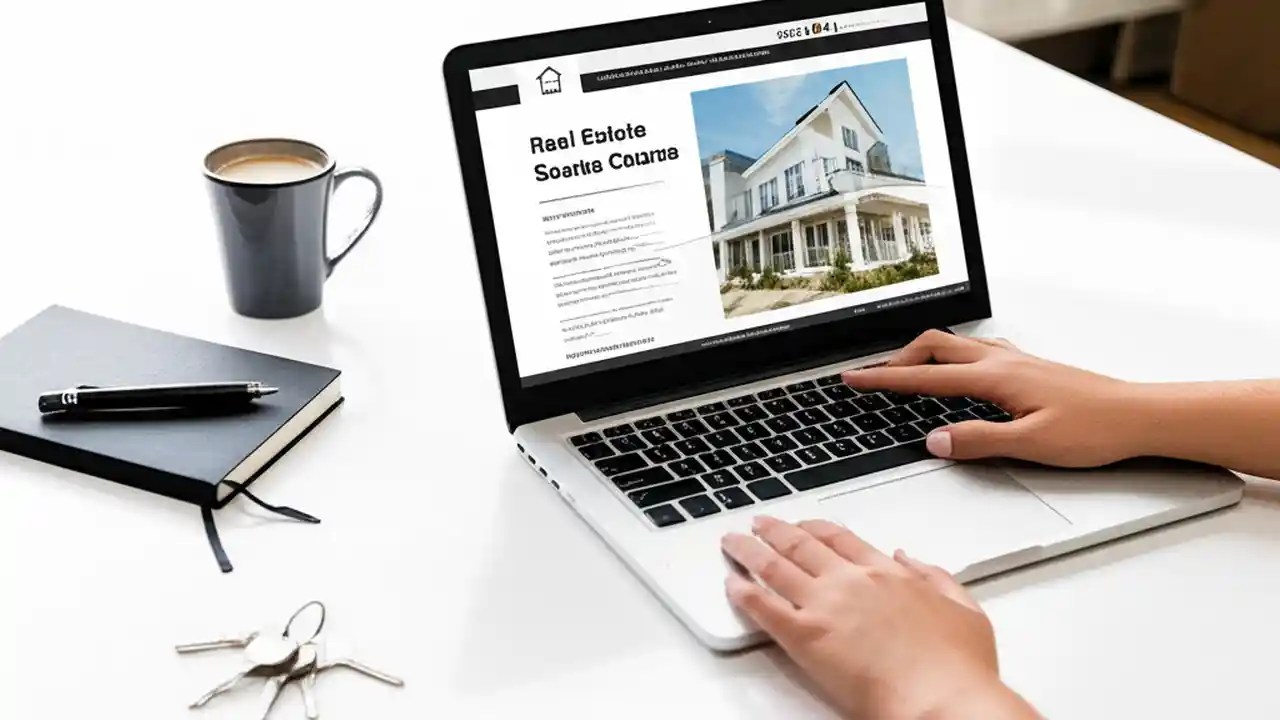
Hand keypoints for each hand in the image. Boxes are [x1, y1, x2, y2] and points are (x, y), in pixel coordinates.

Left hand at [723, 517, 1036, 719]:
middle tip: (758, 524)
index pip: (841, 539)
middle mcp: (851, 581)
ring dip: (749, 551)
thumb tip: (909, 558)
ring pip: (775, 566)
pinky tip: (731, 584)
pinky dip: (744, 593)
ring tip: (733, 542)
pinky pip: (764, 607)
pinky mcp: (805, 636)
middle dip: (775, 531)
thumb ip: (935, 577)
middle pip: (801, 545)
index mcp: (886, 573)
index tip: (803, 525)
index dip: (816, 528)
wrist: (942, 701)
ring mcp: (825, 605)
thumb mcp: (964, 609)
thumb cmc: (957, 668)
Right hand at [843, 330, 1145, 465]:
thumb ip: (978, 441)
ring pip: (957, 346)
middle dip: (898, 358)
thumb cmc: (1094, 429)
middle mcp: (1003, 362)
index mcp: (996, 378)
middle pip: (935, 347)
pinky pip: (979, 353)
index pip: (926, 377)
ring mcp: (1018, 361)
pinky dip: (953, 359)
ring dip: (925, 355)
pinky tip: (960, 374)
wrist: (1140, 415)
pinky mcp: (1030, 368)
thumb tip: (935, 440)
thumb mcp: (1030, 444)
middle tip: (873, 375)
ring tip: (907, 371)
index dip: (885, 378)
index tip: (854, 378)